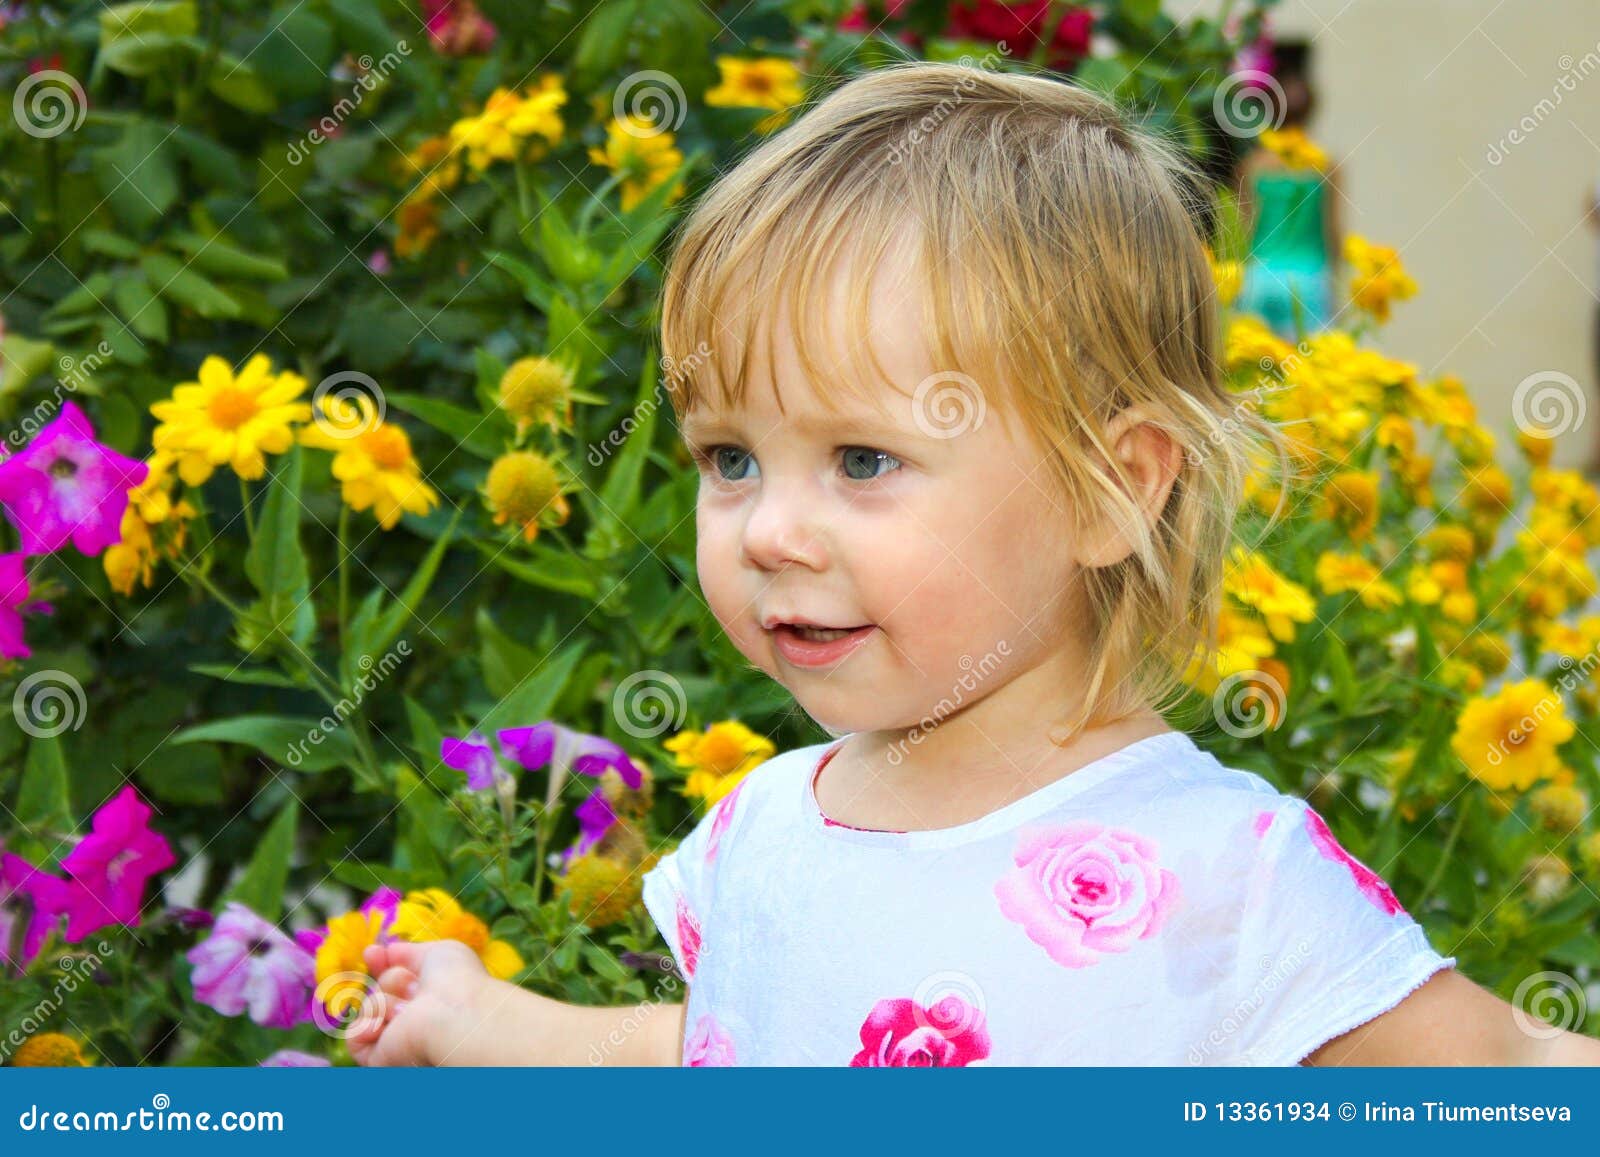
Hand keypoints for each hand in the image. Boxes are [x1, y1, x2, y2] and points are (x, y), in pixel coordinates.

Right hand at [347, 939, 489, 1066]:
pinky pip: (354, 1036)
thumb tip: (383, 952)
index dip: (381, 963)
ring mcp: (396, 1038)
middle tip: (415, 988)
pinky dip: (363, 1028)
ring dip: (384, 1002)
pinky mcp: (380, 1058)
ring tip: (407, 1012)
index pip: (396, 978)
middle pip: (380, 988)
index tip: (372, 953)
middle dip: (392, 980)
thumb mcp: (437, 952)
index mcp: (429, 994)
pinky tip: (380, 1028)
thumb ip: (408, 952)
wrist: (454, 1015)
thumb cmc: (455, 979)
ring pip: (368, 1007)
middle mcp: (413, 1017)